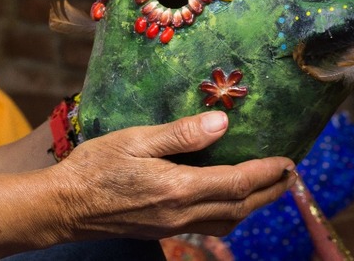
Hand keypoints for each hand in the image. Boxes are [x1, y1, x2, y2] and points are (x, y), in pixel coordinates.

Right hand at [52, 111, 294, 239]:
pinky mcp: (162, 229)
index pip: (236, 182)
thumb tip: (221, 124)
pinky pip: (209, 225)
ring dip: (253, 205)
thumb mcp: (134, 140)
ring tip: (266, 187)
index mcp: (178, 187)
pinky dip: (229, 213)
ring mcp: (172, 225)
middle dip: (269, 191)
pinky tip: (226, 201)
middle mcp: (182, 212)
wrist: (64, 206)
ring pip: (227, 220)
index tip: (288, 160)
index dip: (266, 172)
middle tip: (289, 175)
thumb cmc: (94, 167)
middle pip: (240, 206)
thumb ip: (179, 134)